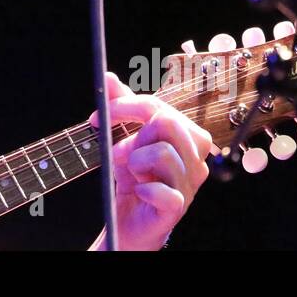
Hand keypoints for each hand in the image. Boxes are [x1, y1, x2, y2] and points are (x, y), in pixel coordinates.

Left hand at [88, 71, 215, 250]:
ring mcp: (190, 183)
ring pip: (163, 153)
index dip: (125, 107)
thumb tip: (109, 77)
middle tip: (119, 152)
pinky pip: (164, 191)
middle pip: (167, 123)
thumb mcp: (123, 138)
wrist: (128, 219)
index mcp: (187, 137)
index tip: (100, 116)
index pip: (159, 108)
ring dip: (135, 161)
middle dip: (134, 135)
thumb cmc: (133, 177)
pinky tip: (140, 192)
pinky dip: (144, 189)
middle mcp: (196, 158)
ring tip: (133, 173)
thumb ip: (120, 105)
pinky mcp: (178, 207)